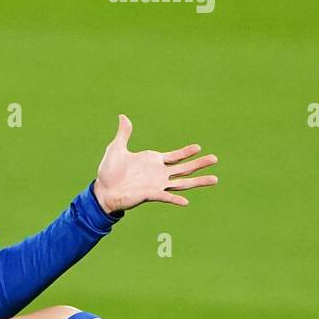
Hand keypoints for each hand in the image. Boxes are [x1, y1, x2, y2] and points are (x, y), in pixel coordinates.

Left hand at [94, 114, 217, 212]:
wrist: (102, 191)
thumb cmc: (109, 172)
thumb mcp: (116, 148)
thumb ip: (124, 133)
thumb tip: (123, 116)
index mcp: (153, 161)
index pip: (175, 156)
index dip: (187, 152)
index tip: (199, 147)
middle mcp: (158, 173)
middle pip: (184, 168)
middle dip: (200, 164)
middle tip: (216, 159)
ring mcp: (156, 185)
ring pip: (182, 183)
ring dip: (198, 181)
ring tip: (214, 179)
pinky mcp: (150, 195)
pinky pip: (166, 196)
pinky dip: (175, 199)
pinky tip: (186, 201)